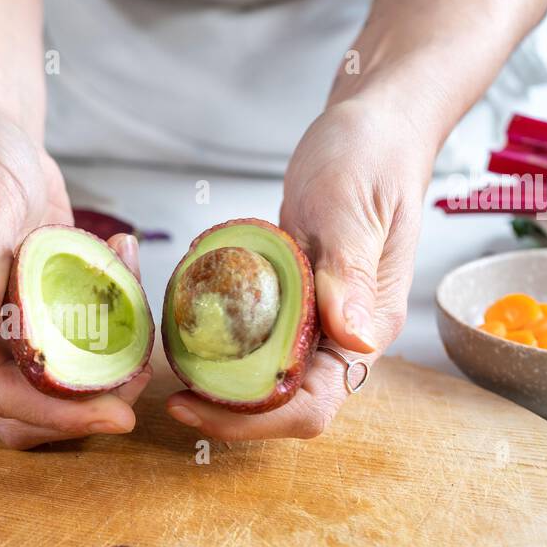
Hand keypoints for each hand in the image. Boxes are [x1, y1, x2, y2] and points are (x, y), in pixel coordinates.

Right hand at [0, 100, 150, 448]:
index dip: (51, 413)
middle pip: (22, 407)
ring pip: (52, 382)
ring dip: (102, 368)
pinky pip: (76, 336)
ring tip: (138, 326)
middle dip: (82, 407)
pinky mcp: (40, 305)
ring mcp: (7, 321)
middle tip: (137, 382)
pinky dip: (111, 315)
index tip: (112, 414)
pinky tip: (122, 260)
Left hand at [166, 99, 427, 438]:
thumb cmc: (369, 158)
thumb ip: (349, 273)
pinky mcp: (300, 300)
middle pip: (287, 404)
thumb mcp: (351, 210)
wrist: (374, 126)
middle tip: (172, 397)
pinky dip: (227, 350)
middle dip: (231, 412)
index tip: (196, 406)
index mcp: (368, 327)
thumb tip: (358, 340)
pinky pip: (261, 343)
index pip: (312, 405)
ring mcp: (323, 320)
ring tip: (175, 374)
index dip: (254, 420)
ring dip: (226, 387)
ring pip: (271, 379)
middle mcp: (346, 335)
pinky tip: (191, 336)